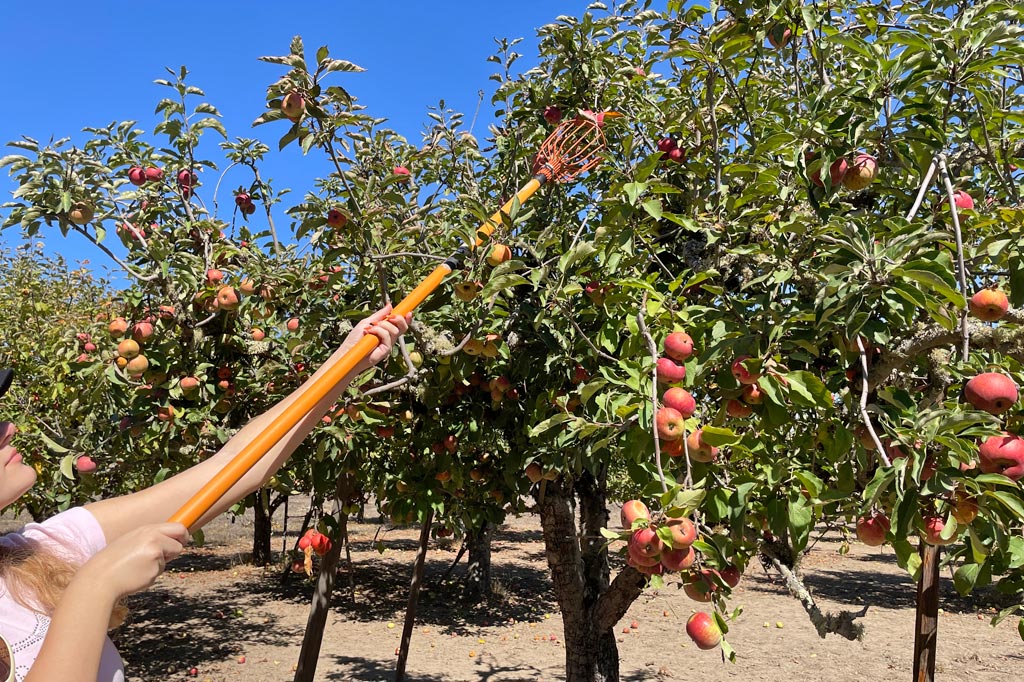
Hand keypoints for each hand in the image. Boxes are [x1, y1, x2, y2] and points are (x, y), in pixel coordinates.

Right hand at [74, 522, 189, 600]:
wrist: (100, 578)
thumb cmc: (113, 560)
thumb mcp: (130, 540)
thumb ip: (150, 537)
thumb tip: (170, 539)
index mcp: (147, 530)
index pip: (177, 527)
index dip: (183, 534)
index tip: (184, 538)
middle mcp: (154, 540)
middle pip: (179, 543)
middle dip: (177, 548)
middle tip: (169, 554)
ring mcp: (156, 555)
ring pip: (167, 560)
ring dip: (158, 564)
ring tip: (137, 566)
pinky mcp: (154, 571)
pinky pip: (158, 572)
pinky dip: (150, 574)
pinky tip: (136, 575)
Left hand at [338, 304, 411, 375]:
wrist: (348, 351)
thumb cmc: (355, 339)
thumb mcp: (367, 322)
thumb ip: (379, 315)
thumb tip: (390, 305)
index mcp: (386, 331)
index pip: (400, 325)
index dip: (406, 319)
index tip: (409, 312)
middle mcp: (389, 338)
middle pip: (403, 327)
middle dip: (399, 319)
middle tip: (390, 317)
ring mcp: (388, 344)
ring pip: (394, 330)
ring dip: (382, 325)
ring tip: (370, 328)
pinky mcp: (386, 350)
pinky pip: (387, 336)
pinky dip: (378, 331)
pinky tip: (369, 332)